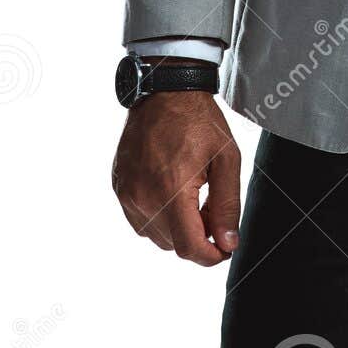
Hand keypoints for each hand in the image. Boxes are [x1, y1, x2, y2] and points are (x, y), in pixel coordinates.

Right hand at [112, 89, 240, 266]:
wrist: (164, 91)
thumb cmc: (198, 121)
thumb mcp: (227, 159)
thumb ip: (228, 205)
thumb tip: (227, 243)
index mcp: (171, 189)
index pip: (188, 247)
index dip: (210, 256)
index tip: (224, 249)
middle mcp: (143, 196)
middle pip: (173, 244)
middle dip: (197, 235)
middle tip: (212, 207)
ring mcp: (127, 193)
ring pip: (156, 236)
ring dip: (177, 227)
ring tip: (193, 195)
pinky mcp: (119, 187)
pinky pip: (140, 220)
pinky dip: (158, 216)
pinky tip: (172, 189)